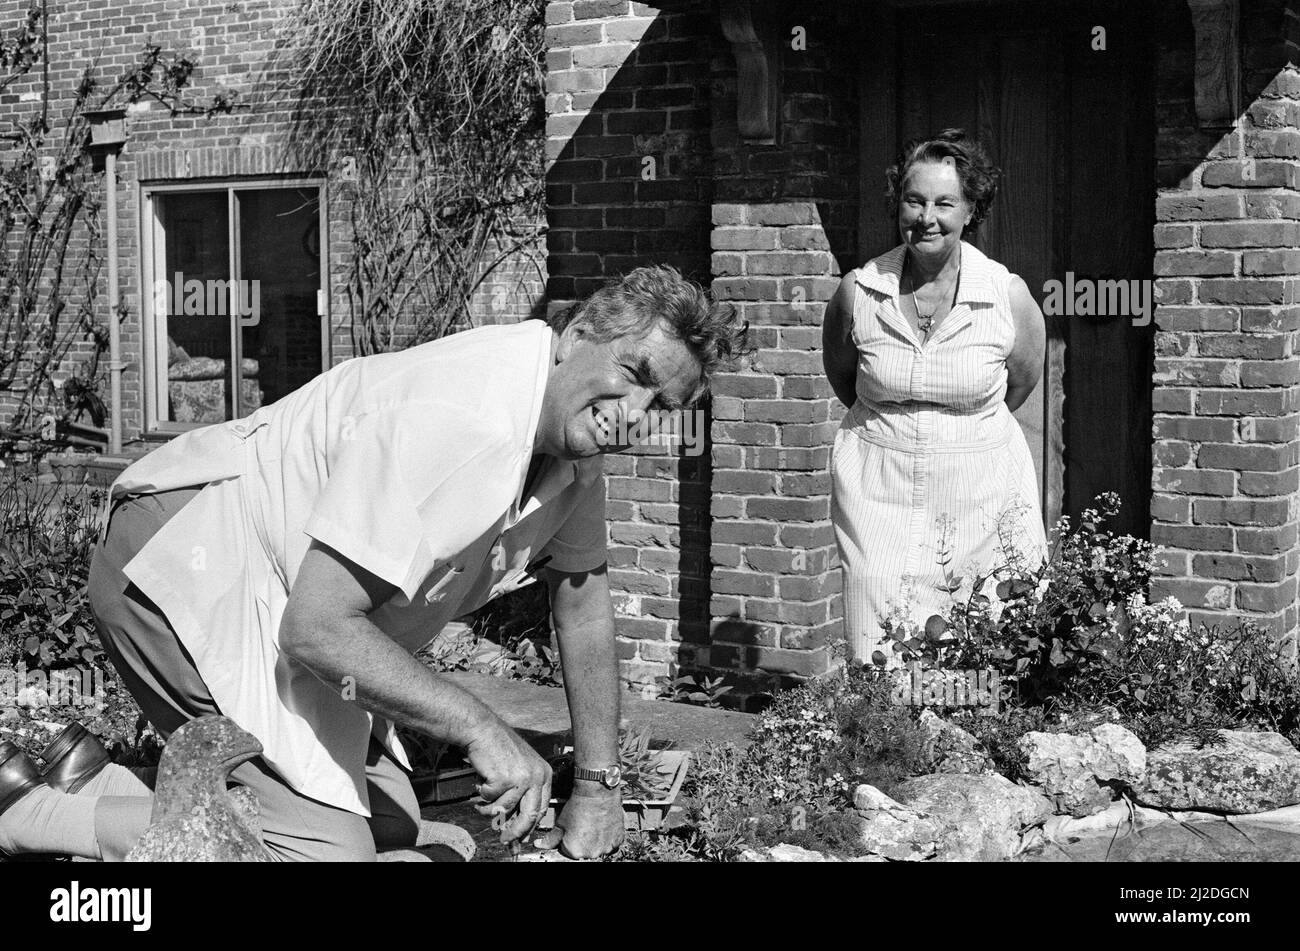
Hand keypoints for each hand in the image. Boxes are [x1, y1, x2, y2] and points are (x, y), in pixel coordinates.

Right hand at [465, 719, 551, 844]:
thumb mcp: (518, 770)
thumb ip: (520, 796)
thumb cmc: (497, 750)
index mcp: (544, 774)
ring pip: (504, 809)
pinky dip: (482, 793)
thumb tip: (514, 827)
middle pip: (529, 815)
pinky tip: (481, 780)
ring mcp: (522, 778)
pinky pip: (490, 799)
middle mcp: (537, 776)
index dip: (530, 826)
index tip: (520, 838)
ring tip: (481, 799)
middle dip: (516, 832)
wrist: (482, 730)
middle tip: (504, 840)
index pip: (541, 808)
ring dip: (489, 808)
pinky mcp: (504, 779)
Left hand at [533, 785, 624, 858]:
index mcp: (574, 851)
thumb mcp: (560, 822)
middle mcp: (591, 853)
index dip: (567, 841)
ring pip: (598, 848)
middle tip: (582, 826)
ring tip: (593, 824)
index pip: (567, 852)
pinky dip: (608, 837)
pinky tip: (603, 826)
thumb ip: (550, 838)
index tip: (571, 831)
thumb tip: (540, 844)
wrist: (597, 791)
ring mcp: (606, 847)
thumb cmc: (579, 805)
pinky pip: (612, 844)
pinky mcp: (618, 839)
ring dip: (595, 840)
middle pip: (584, 852)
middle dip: (582, 842)